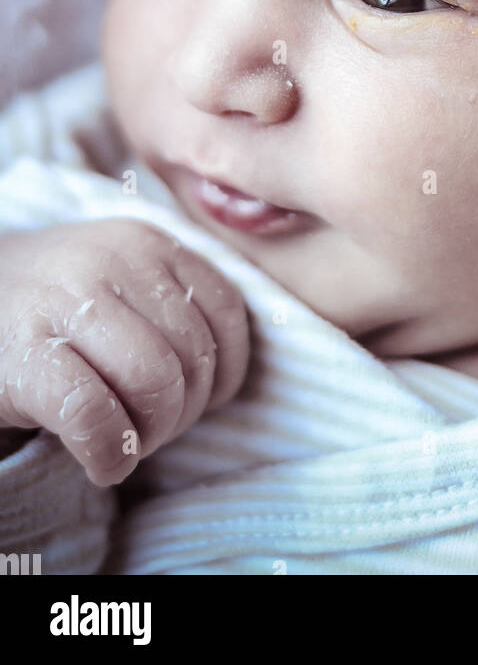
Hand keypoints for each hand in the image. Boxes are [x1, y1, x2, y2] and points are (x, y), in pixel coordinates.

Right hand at [0, 219, 249, 485]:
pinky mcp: (25, 353)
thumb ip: (173, 304)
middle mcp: (114, 259)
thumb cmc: (54, 309)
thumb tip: (226, 375)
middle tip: (148, 431)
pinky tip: (99, 462)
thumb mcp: (120, 280)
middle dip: (183, 412)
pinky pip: (95, 415)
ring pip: (154, 383)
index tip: (196, 400)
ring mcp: (67, 301)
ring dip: (148, 434)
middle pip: (193, 355)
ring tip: (123, 441)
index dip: (224, 372)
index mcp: (147, 241)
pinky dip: (108, 453)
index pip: (226, 311)